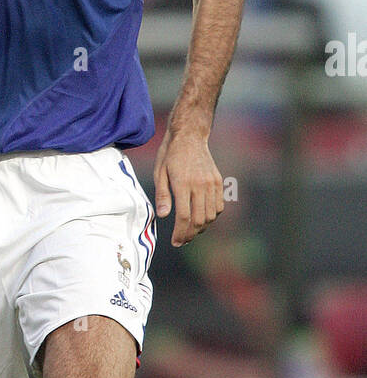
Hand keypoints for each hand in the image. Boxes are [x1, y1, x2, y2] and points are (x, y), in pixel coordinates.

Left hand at [154, 129, 223, 247]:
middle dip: (190, 234)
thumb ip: (162, 195)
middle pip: (199, 219)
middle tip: (182, 241)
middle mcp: (200, 184)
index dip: (180, 233)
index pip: (184, 216)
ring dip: (201, 228)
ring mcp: (211, 183)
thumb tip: (163, 216)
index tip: (175, 242)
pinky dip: (212, 216)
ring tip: (190, 232)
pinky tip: (201, 219)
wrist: (189, 136)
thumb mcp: (159, 173)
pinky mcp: (218, 181)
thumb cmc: (170, 154)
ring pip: (211, 215)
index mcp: (183, 183)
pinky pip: (219, 206)